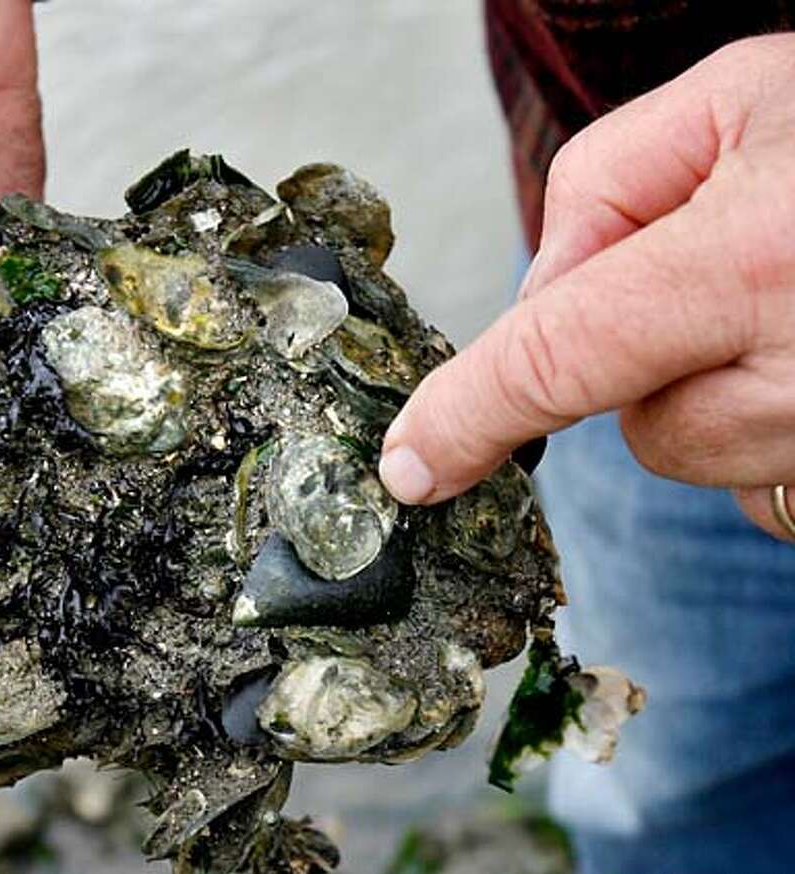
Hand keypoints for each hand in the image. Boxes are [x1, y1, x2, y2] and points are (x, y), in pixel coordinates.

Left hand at [379, 34, 794, 540]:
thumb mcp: (741, 97)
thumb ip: (607, 188)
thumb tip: (545, 299)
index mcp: (759, 260)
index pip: (560, 357)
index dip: (470, 415)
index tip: (414, 468)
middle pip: (639, 422)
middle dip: (648, 359)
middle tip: (733, 269)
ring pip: (702, 452)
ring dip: (712, 387)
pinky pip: (767, 476)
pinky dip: (764, 422)